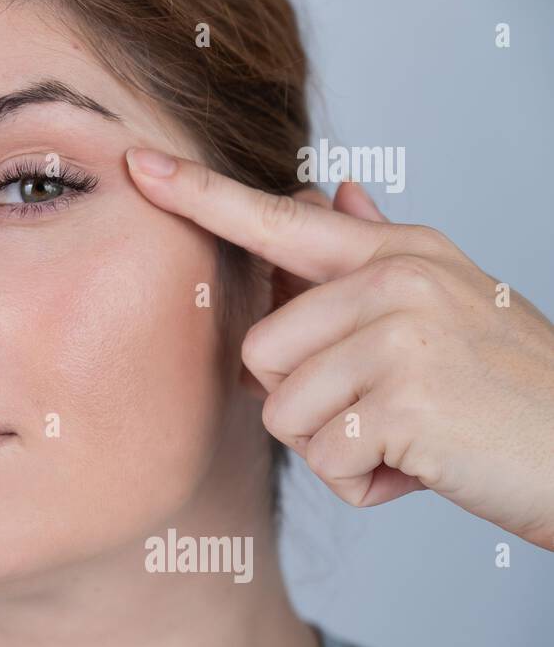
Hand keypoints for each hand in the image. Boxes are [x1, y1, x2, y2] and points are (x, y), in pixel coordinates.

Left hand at [125, 147, 553, 550]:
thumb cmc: (507, 386)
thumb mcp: (449, 301)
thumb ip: (379, 249)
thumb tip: (334, 186)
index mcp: (395, 253)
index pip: (276, 218)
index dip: (198, 194)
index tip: (138, 162)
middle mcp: (394, 280)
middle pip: (259, 353)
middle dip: (305, 404)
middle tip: (381, 412)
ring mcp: (402, 335)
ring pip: (282, 413)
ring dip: (333, 448)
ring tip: (405, 438)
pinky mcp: (405, 401)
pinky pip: (324, 459)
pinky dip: (363, 483)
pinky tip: (420, 467)